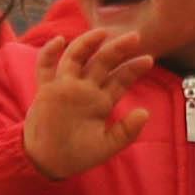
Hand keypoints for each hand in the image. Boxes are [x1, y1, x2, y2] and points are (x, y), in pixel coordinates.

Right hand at [21, 26, 156, 177]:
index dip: (133, 68)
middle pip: (102, 62)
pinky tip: (58, 41)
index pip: (120, 79)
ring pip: (77, 58)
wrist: (48, 162)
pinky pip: (46, 67)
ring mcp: (65, 87)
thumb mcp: (107, 146)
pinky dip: (49, 53)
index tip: (148, 59)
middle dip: (118, 49)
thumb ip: (126, 131)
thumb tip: (145, 113)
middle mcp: (85, 89)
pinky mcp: (46, 90)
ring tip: (101, 32)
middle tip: (135, 36)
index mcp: (102, 101)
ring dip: (87, 43)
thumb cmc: (78, 154)